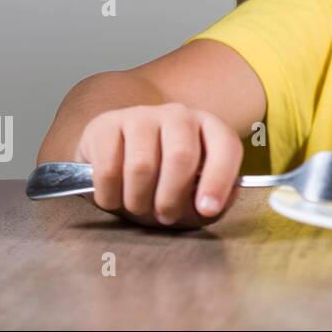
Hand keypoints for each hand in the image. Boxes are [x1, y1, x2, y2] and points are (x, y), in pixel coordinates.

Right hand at [73, 102, 243, 228]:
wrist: (114, 159)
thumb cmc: (161, 182)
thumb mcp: (191, 197)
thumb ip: (211, 205)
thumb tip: (214, 205)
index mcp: (210, 128)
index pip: (225, 147)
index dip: (219, 180)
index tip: (207, 209)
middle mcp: (179, 115)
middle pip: (181, 156)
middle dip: (172, 198)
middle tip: (165, 216)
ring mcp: (141, 116)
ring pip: (142, 166)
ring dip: (138, 201)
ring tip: (138, 206)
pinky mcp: (106, 125)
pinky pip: (108, 170)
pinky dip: (110, 196)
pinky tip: (113, 197)